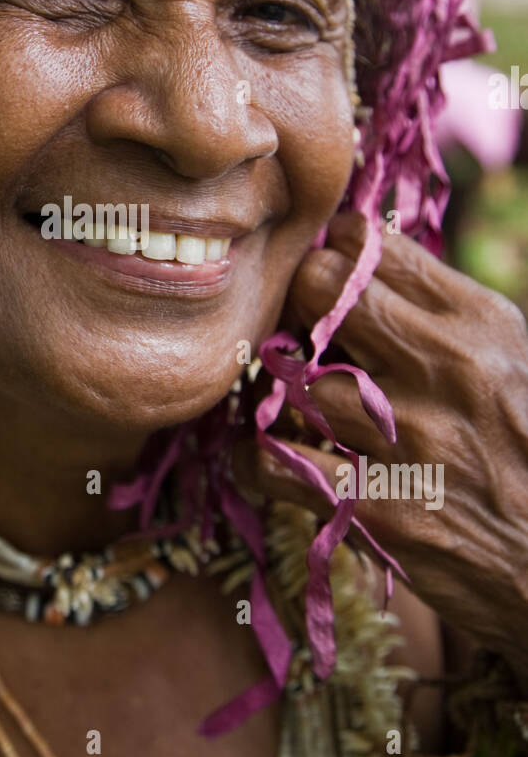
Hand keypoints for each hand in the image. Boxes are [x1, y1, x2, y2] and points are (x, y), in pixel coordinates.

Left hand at [240, 211, 527, 687]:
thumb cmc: (523, 449)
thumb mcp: (509, 360)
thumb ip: (439, 312)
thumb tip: (355, 257)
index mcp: (479, 325)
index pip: (373, 247)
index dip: (334, 251)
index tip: (325, 271)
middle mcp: (445, 370)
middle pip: (321, 290)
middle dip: (298, 304)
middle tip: (300, 333)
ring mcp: (412, 439)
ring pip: (298, 379)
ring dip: (282, 392)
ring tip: (291, 404)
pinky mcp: (383, 508)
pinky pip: (278, 464)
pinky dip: (256, 460)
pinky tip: (262, 458)